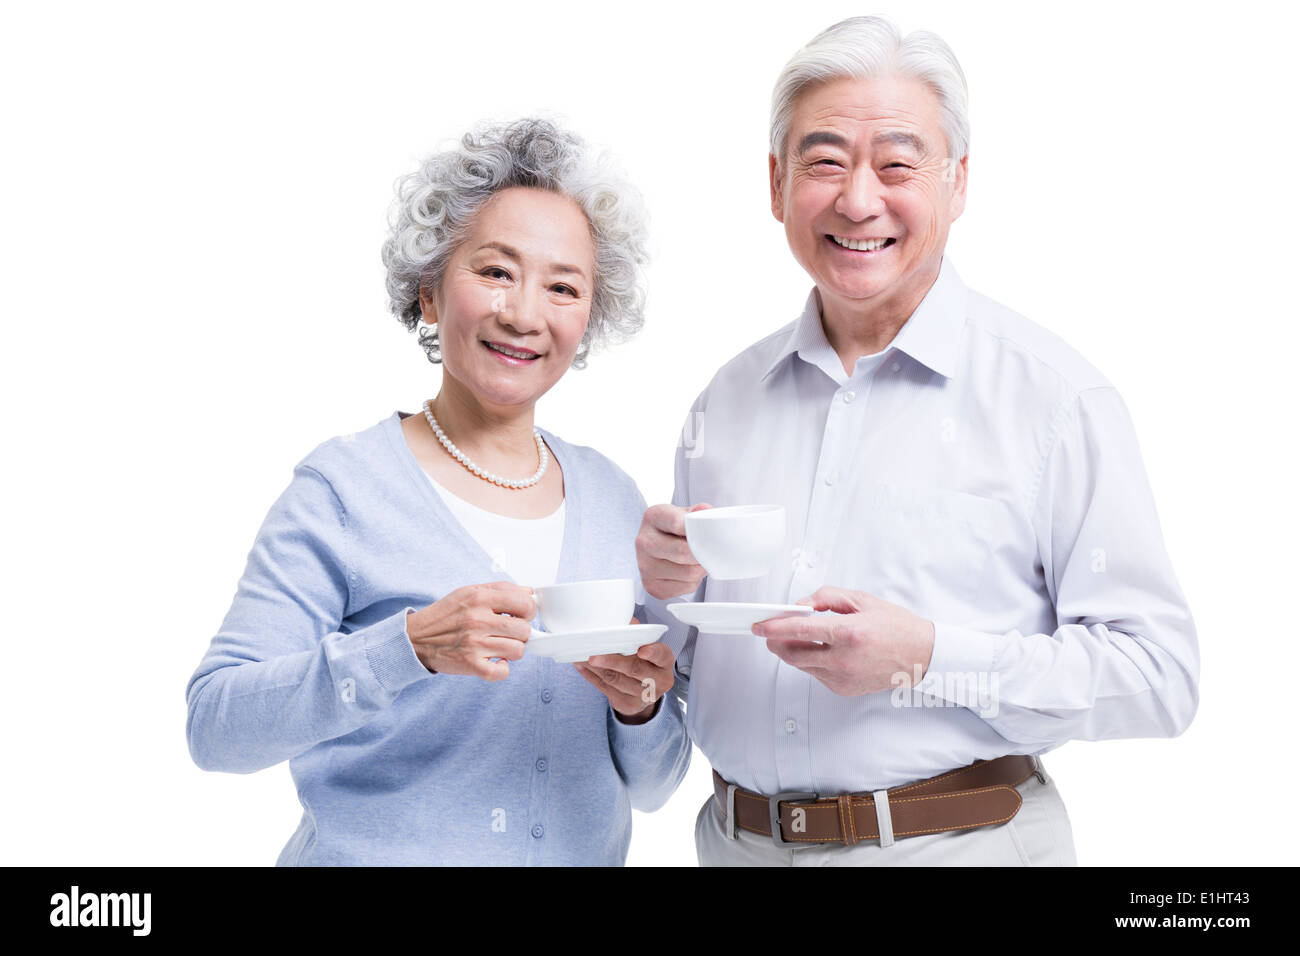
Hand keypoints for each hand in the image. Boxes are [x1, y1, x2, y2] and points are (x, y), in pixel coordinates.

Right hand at [405, 581, 535, 680]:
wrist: (415, 638)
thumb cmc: (445, 615)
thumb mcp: (469, 591)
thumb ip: (500, 589)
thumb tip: (529, 592)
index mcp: (480, 597)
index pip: (525, 602)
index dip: (528, 611)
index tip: (521, 616)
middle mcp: (477, 619)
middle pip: (524, 629)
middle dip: (520, 633)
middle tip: (508, 633)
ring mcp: (474, 643)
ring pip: (518, 650)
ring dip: (512, 650)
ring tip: (499, 646)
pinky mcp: (470, 664)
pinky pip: (502, 671)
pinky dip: (501, 669)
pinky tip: (493, 661)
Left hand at [574, 621, 675, 723]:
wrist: (646, 690)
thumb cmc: (645, 661)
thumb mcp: (646, 646)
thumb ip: (635, 632)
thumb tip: (620, 620)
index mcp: (664, 662)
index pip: (661, 655)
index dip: (652, 652)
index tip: (642, 650)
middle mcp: (658, 681)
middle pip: (635, 669)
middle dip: (612, 661)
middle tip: (594, 656)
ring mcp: (643, 696)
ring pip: (616, 680)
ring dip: (596, 668)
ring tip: (581, 656)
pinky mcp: (627, 704)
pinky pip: (606, 689)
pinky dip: (592, 676)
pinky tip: (582, 666)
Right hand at [635, 502, 711, 599]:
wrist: (654, 546)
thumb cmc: (672, 529)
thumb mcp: (683, 514)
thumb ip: (696, 512)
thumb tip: (704, 511)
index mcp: (653, 517)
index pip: (677, 523)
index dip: (696, 529)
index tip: (709, 533)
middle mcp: (644, 541)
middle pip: (684, 552)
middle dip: (703, 553)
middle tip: (711, 550)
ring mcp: (645, 566)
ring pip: (689, 573)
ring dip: (701, 569)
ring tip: (698, 560)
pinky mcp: (651, 586)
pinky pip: (686, 587)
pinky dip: (694, 582)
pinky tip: (688, 571)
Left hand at [751, 586, 935, 695]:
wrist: (921, 656)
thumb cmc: (895, 625)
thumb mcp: (862, 600)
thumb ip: (826, 597)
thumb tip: (799, 605)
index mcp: (848, 633)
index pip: (800, 631)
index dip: (775, 628)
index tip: (758, 625)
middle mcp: (844, 659)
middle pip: (793, 654)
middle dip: (776, 642)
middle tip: (769, 631)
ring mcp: (843, 678)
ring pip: (802, 665)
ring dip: (793, 651)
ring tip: (798, 637)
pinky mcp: (844, 690)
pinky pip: (816, 674)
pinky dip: (812, 661)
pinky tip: (823, 650)